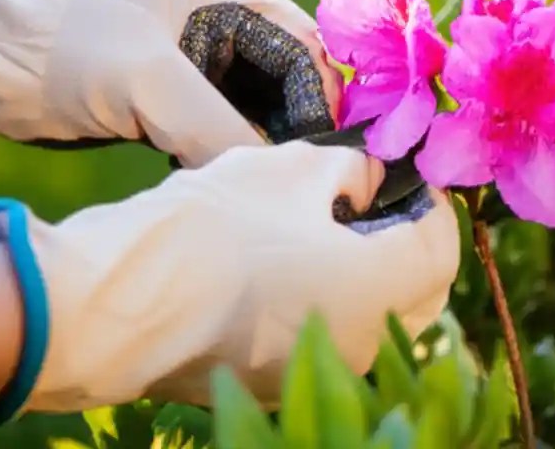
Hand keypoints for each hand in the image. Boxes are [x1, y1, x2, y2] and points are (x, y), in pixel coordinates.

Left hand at [0, 0, 339, 165]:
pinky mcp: (161, 84)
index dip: (318, 94)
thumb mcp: (145, 85)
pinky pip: (216, 117)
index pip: (298, 37)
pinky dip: (224, 148)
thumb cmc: (56, 55)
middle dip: (292, 122)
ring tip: (262, 184)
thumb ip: (218, 128)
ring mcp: (184, 46)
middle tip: (298, 178)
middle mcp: (207, 7)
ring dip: (259, 141)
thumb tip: (273, 179)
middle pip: (282, 70)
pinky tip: (222, 178)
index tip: (325, 152)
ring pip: (251, 100)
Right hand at [0, 141, 460, 418]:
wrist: (113, 308)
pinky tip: (288, 261)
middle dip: (406, 242)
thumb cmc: (209, 228)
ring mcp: (320, 374)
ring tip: (326, 224)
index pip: (442, 246)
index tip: (403, 172)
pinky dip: (328, 301)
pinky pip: (328, 338)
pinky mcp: (275, 384)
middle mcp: (367, 346)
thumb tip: (368, 179)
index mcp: (384, 291)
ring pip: (375, 320)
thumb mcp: (290, 169)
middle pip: (420, 292)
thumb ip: (349, 170)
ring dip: (369, 273)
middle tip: (373, 197)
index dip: (429, 202)